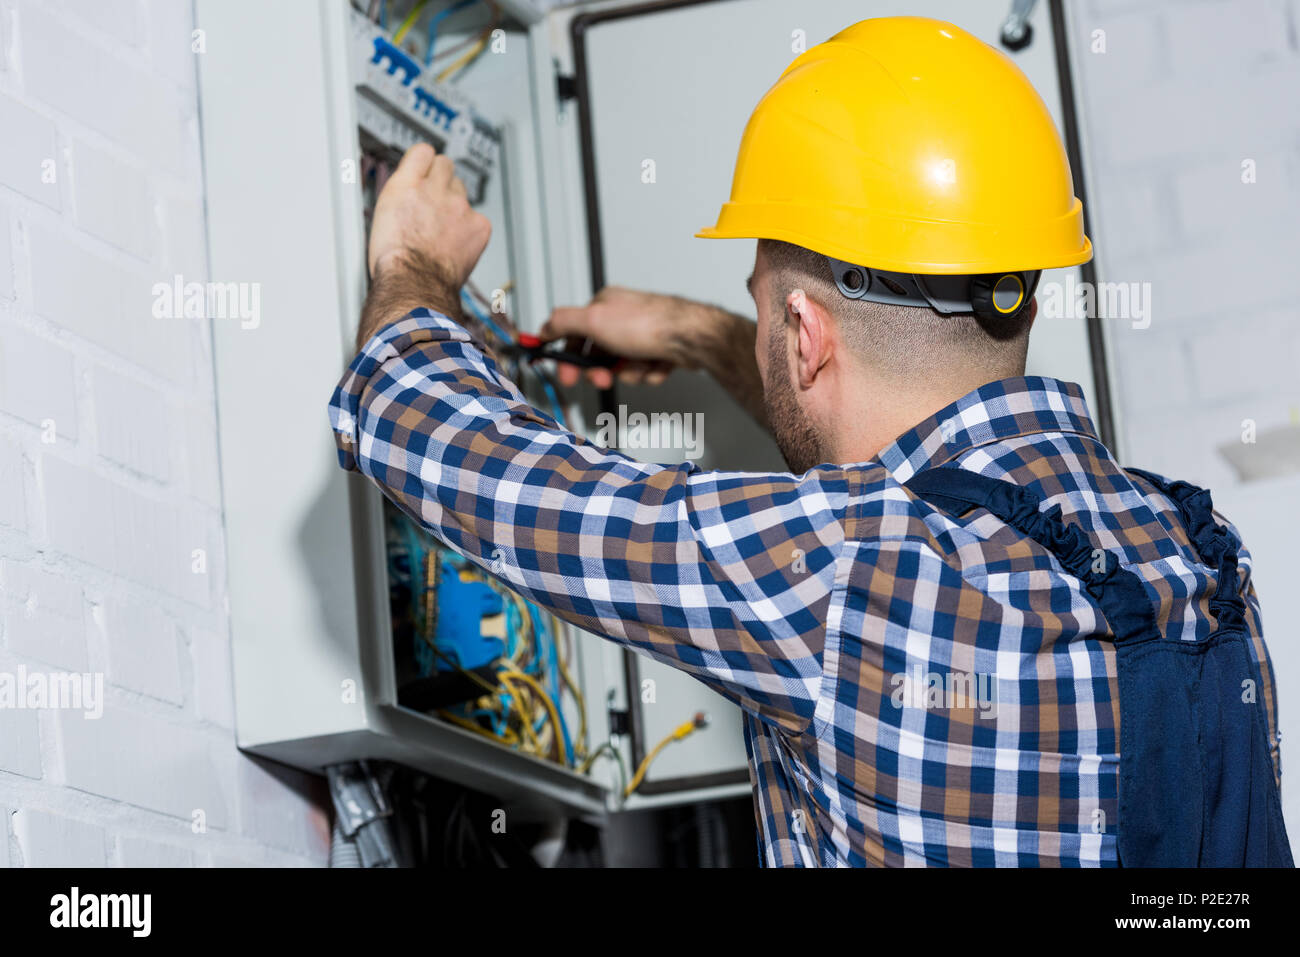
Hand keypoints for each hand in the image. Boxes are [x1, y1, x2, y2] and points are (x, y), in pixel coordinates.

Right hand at [368, 143, 490, 286]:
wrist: (414, 284)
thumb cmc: (393, 261)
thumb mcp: (382, 217)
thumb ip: (402, 196)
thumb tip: (408, 195)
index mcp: (405, 184)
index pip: (423, 152)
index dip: (424, 162)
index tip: (425, 169)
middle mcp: (434, 189)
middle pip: (445, 165)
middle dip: (440, 179)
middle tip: (435, 200)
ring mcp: (459, 206)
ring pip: (462, 191)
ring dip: (454, 203)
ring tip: (443, 227)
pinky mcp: (479, 224)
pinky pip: (478, 218)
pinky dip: (471, 229)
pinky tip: (457, 243)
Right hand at [540, 287, 693, 389]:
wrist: (691, 338)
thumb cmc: (649, 324)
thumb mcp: (594, 320)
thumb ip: (563, 322)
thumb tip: (544, 326)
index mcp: (604, 306)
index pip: (573, 332)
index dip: (567, 355)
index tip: (563, 373)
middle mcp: (622, 317)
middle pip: (599, 354)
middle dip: (602, 369)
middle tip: (604, 377)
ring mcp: (642, 334)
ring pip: (622, 366)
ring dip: (630, 371)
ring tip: (641, 363)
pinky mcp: (659, 349)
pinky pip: (644, 371)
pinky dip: (649, 372)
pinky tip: (658, 363)